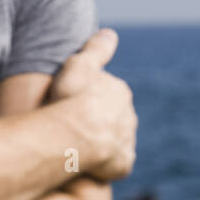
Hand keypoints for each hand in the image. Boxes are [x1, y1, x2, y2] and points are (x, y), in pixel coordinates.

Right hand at [48, 28, 137, 182]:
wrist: (75, 134)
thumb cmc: (71, 98)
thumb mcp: (79, 64)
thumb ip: (96, 49)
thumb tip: (110, 33)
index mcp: (119, 91)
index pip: (106, 94)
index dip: (88, 99)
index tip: (71, 104)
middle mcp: (129, 115)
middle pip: (113, 118)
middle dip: (98, 122)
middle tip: (73, 128)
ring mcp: (127, 141)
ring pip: (115, 141)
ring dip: (101, 144)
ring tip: (77, 148)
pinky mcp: (123, 164)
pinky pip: (115, 164)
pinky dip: (105, 166)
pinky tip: (88, 166)